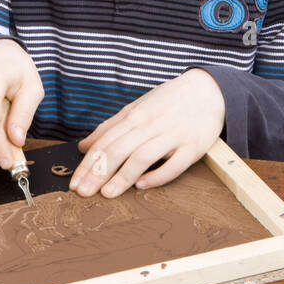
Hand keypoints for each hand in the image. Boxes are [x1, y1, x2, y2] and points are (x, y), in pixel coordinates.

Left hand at [70, 70, 225, 197]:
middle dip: (98, 173)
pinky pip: (174, 165)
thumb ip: (110, 127)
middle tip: (82, 193)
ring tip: (107, 194)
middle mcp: (151, 125)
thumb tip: (84, 146)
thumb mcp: (137, 107)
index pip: (105, 142)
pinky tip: (143, 186)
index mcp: (135, 116)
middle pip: (118, 150)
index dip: (87, 163)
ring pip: (142, 157)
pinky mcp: (193, 147)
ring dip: (122, 176)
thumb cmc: (169, 101)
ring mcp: (172, 136)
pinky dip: (157, 176)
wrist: (209, 90)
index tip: (74, 182)